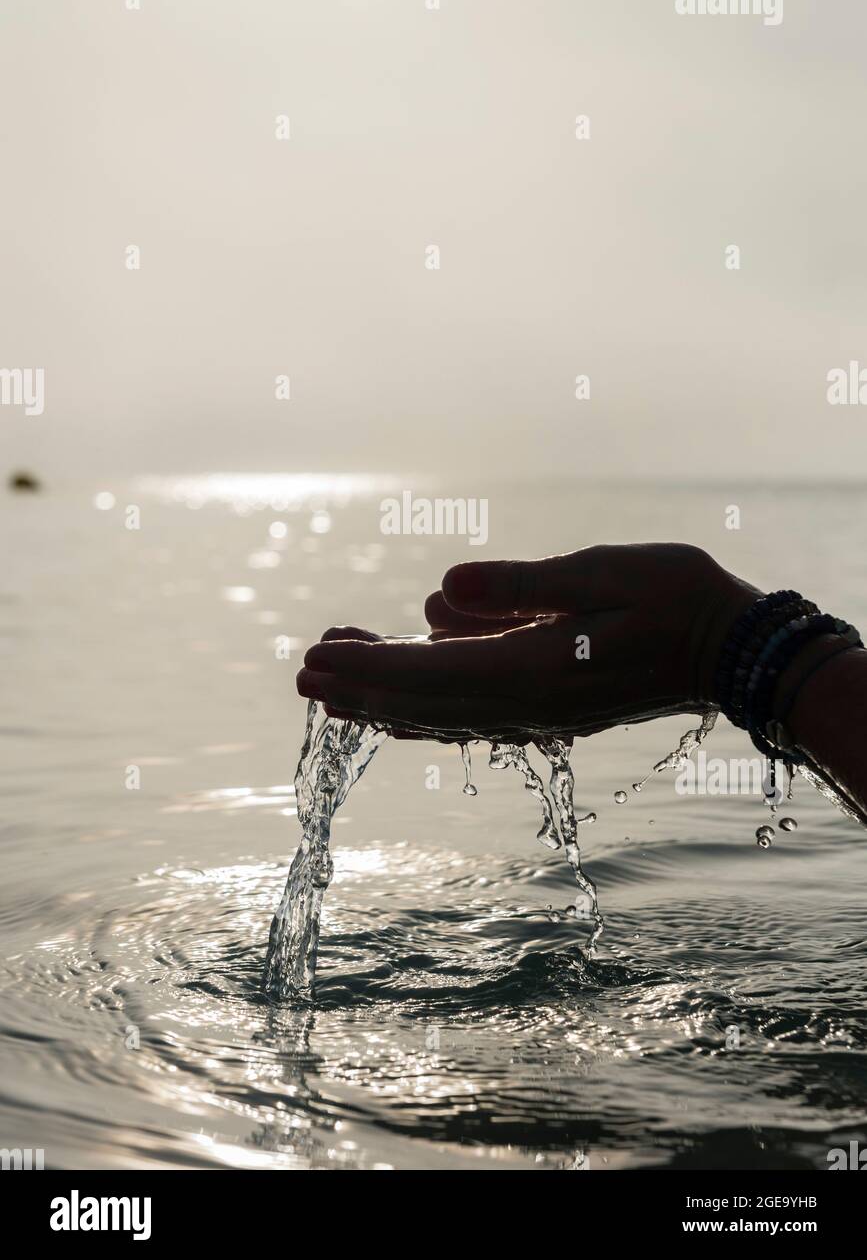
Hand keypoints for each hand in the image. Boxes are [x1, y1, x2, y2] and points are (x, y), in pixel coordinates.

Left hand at [297, 543, 761, 738]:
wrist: (734, 647)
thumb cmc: (674, 598)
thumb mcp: (597, 573)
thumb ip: (517, 587)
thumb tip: (436, 593)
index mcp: (533, 670)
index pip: (428, 675)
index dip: (366, 669)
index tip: (315, 660)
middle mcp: (527, 702)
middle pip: (424, 703)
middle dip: (360, 689)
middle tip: (303, 674)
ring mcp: (539, 709)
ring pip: (444, 709)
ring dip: (386, 694)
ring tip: (335, 673)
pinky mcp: (552, 702)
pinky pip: (473, 705)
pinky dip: (429, 695)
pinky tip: (411, 669)